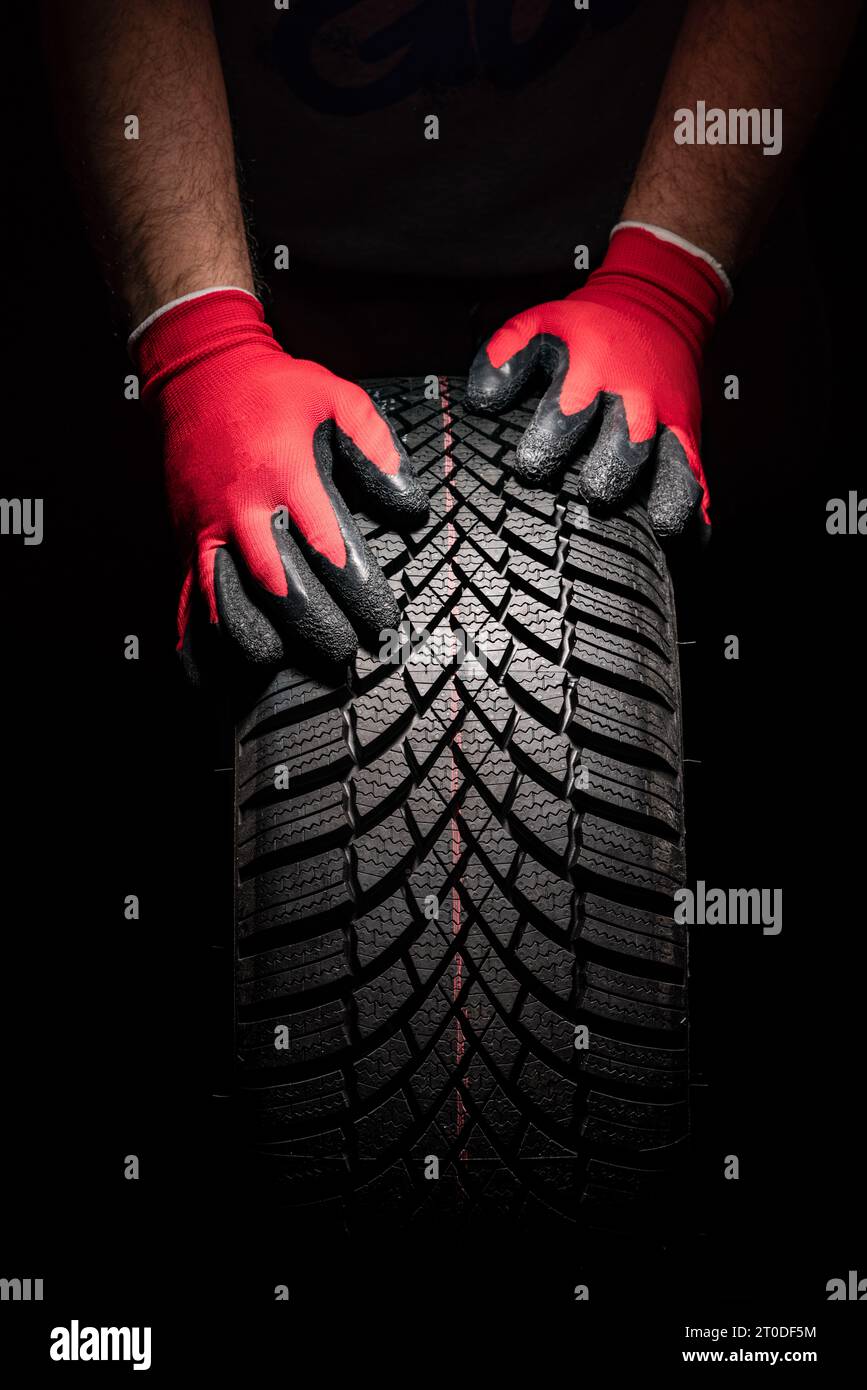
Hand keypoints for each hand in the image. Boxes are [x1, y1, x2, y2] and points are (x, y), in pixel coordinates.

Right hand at [134, 289, 427, 674]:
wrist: (199, 373)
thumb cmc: (273, 390)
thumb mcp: (338, 399)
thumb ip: (379, 450)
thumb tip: (412, 505)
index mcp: (287, 475)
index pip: (328, 547)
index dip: (358, 589)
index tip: (382, 620)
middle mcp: (243, 508)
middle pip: (278, 584)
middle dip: (314, 624)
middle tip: (343, 650)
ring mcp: (209, 529)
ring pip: (225, 600)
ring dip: (255, 638)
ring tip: (282, 663)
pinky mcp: (186, 540)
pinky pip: (186, 598)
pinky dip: (195, 641)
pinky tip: (207, 675)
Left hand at [467, 226, 728, 535]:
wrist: (655, 308)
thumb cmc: (586, 332)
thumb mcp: (540, 326)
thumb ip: (502, 359)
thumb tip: (480, 403)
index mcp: (590, 367)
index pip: (567, 408)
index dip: (550, 439)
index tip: (532, 466)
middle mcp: (632, 396)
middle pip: (625, 443)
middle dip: (608, 474)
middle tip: (591, 494)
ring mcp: (666, 421)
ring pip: (675, 463)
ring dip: (667, 497)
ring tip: (659, 525)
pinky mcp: (690, 440)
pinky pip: (699, 480)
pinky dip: (698, 513)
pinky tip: (690, 540)